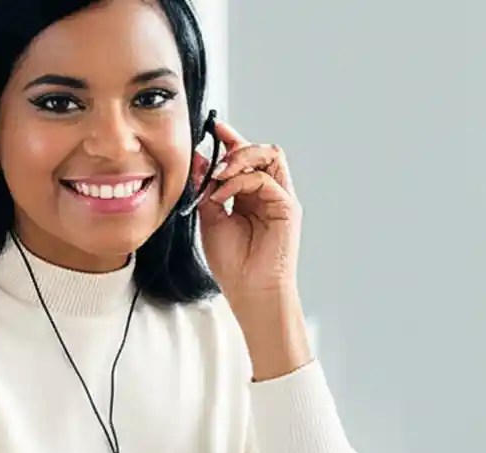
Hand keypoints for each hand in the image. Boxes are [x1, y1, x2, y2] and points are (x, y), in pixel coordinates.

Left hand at [193, 120, 311, 380]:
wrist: (249, 291)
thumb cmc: (232, 263)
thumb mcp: (210, 219)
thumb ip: (206, 190)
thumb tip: (198, 160)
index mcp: (250, 195)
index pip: (245, 158)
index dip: (231, 140)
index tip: (212, 128)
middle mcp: (268, 193)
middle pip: (262, 150)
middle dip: (237, 145)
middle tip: (214, 154)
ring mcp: (280, 198)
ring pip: (271, 155)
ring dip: (242, 157)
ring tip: (219, 174)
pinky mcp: (287, 207)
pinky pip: (265, 180)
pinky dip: (241, 181)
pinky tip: (222, 195)